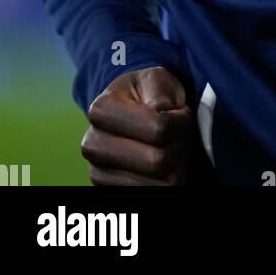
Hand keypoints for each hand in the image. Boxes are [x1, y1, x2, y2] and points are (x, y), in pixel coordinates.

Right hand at [81, 65, 201, 185]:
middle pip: (158, 161)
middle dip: (181, 145)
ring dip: (177, 166)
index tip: (180, 111)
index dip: (181, 120)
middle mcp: (92, 144)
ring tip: (173, 146)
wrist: (134, 112)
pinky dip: (166, 182)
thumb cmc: (149, 93)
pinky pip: (152, 196)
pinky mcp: (110, 191)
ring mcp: (98, 172)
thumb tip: (161, 112)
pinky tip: (164, 165)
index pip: (159, 128)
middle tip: (183, 133)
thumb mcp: (157, 78)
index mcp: (101, 110)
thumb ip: (160, 92)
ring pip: (160, 184)